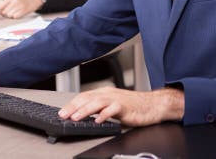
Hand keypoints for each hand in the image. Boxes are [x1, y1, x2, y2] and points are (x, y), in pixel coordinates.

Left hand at [0, 0, 43, 18]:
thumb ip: (7, 4)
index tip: (1, 13)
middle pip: (4, 12)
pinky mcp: (24, 10)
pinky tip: (19, 14)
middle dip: (6, 14)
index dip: (0, 11)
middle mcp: (15, 1)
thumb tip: (0, 12)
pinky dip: (16, 17)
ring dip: (11, 16)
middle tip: (10, 13)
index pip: (0, 6)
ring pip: (10, 15)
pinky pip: (16, 17)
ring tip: (16, 13)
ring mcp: (20, 5)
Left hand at [58, 87, 184, 125]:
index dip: (71, 104)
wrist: (153, 105)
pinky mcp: (125, 107)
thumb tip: (85, 116)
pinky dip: (104, 115)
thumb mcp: (113, 105)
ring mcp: (116, 99)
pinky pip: (112, 110)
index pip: (84, 96)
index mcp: (104, 93)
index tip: (62, 112)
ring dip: (84, 110)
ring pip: (97, 102)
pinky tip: (98, 121)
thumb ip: (100, 109)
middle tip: (63, 115)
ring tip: (76, 117)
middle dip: (73, 107)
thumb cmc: (134, 106)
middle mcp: (108, 94)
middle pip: (87, 98)